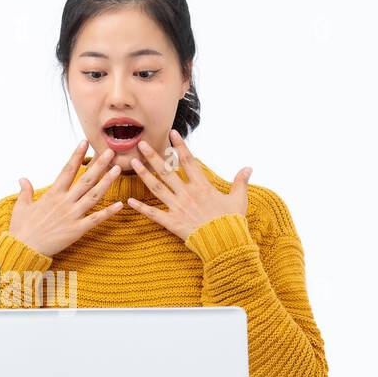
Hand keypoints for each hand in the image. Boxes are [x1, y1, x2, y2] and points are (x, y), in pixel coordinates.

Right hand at [9, 140, 125, 257]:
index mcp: (52, 194)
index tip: (84, 142)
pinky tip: (120, 204)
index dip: (77, 155)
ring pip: (94, 195)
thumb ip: (25, 191)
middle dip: (99, 164)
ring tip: (117, 169)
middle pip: (85, 179)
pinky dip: (108, 212)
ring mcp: (72, 215)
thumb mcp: (21, 206)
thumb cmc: (21, 229)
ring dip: (107, 182)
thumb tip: (23, 178)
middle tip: (110, 151)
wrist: (24, 248)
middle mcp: (64, 202)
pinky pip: (96, 219)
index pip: (67, 170)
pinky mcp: (77, 230)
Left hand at [125, 129, 251, 241]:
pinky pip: (153, 214)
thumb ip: (240, 182)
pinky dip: (141, 208)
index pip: (188, 161)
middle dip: (153, 156)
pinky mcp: (172, 222)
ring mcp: (178, 208)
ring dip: (144, 175)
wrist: (225, 243)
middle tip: (141, 144)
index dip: (180, 146)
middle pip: (166, 171)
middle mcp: (187, 194)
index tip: (172, 133)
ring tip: (133, 163)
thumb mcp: (239, 199)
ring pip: (157, 188)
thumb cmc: (232, 221)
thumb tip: (248, 168)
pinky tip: (129, 201)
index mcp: (202, 186)